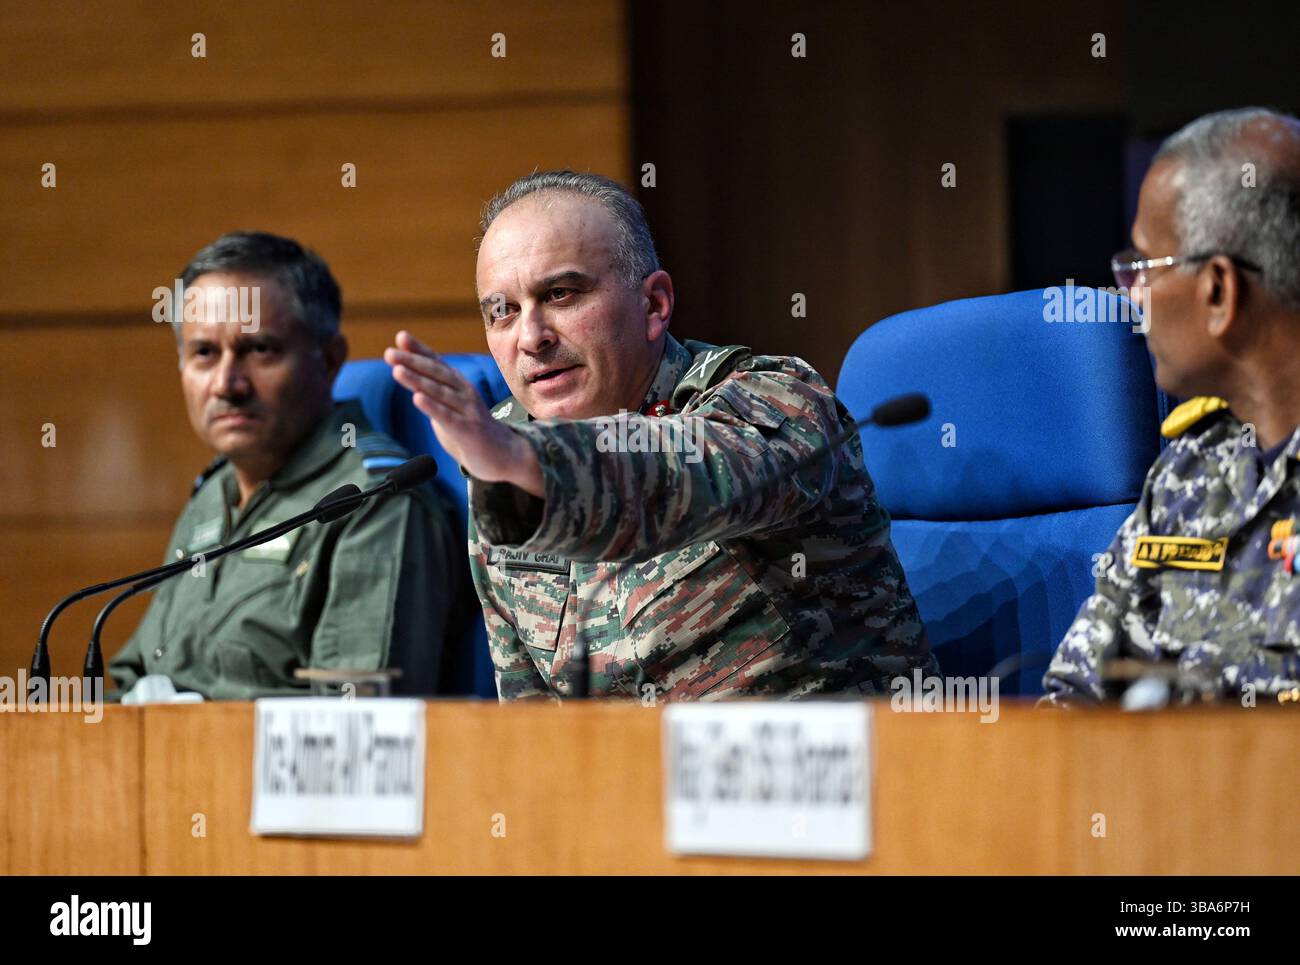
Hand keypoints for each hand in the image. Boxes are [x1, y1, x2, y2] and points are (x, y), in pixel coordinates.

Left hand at [384, 331, 543, 496]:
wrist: (504, 454)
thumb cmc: (470, 426)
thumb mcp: (449, 404)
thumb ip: (430, 388)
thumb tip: (403, 367)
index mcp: (458, 384)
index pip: (436, 362)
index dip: (419, 349)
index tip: (401, 336)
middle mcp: (464, 392)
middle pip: (435, 374)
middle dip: (412, 362)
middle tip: (389, 353)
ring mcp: (468, 410)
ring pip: (440, 392)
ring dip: (418, 381)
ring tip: (397, 371)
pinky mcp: (469, 431)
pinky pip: (448, 417)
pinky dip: (432, 407)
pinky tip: (417, 398)